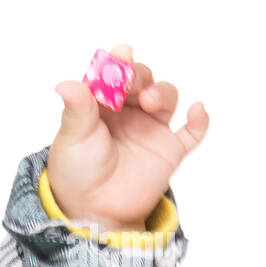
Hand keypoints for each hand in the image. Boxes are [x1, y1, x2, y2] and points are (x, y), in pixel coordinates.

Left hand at [48, 43, 208, 232]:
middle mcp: (127, 114)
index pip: (114, 75)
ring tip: (150, 102)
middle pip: (142, 81)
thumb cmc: (77, 174)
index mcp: (101, 107)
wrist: (94, 211)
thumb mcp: (73, 139)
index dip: (119, 63)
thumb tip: (64, 83)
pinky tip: (197, 110)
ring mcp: (150, 130)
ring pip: (167, 97)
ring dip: (162, 92)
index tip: (122, 55)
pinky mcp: (169, 150)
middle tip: (134, 84)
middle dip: (141, 76)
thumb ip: (76, 109)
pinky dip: (200, 119)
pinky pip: (193, 131)